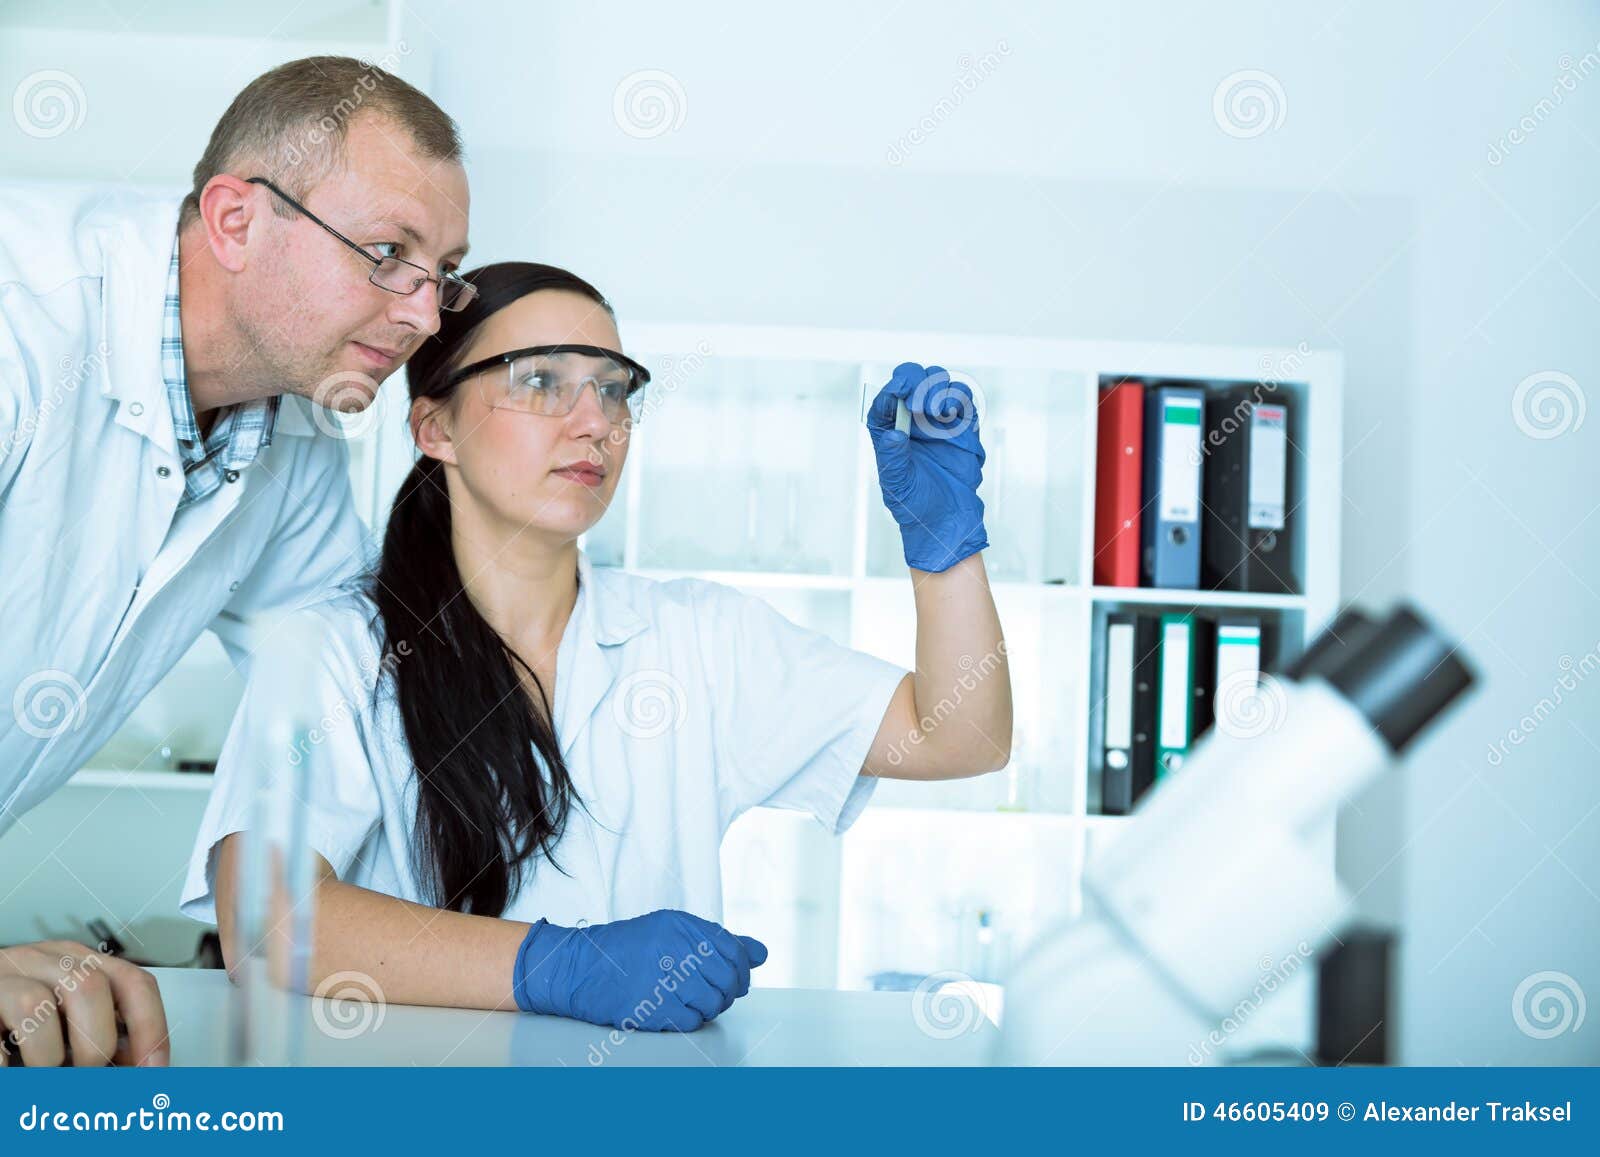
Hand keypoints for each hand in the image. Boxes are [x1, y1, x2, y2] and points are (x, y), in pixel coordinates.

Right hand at [0, 940, 169, 1065]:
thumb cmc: (16, 1013)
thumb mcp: (67, 1017)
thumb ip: (100, 1033)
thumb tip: (137, 1068)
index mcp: (78, 962)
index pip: (133, 982)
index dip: (150, 1027)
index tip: (153, 1069)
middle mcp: (42, 960)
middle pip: (90, 988)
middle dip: (96, 1043)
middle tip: (85, 1071)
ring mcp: (2, 977)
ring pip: (35, 1005)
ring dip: (47, 1055)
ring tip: (44, 1071)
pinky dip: (7, 1064)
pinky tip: (12, 1068)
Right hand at [511, 909, 767, 1031]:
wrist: (578, 967)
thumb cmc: (628, 950)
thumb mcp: (672, 931)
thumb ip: (719, 940)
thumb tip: (762, 953)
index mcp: (679, 924)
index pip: (733, 949)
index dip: (741, 968)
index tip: (735, 978)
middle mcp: (672, 947)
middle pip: (727, 978)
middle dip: (728, 991)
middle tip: (715, 993)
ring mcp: (659, 977)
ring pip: (713, 1002)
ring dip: (710, 1007)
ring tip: (693, 1002)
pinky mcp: (648, 1007)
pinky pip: (691, 1021)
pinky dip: (690, 1020)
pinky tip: (676, 1011)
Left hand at [866, 362, 987, 572]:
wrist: (947, 518)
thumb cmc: (915, 504)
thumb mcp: (897, 483)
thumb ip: (893, 457)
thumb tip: (893, 433)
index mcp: (888, 429)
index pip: (886, 397)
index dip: (893, 389)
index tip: (902, 392)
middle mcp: (911, 418)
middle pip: (912, 379)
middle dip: (918, 383)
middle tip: (923, 407)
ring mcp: (937, 419)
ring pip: (938, 381)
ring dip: (938, 388)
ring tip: (938, 412)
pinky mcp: (963, 424)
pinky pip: (963, 397)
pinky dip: (959, 397)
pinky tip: (952, 414)